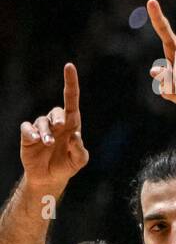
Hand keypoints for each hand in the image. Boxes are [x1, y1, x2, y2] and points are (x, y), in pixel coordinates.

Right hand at [20, 64, 88, 192]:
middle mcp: (56, 123)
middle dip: (58, 117)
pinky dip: (31, 132)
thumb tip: (76, 135)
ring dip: (46, 132)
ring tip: (48, 144)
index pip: (72, 99)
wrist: (50, 177)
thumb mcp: (79, 160)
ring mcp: (41, 128)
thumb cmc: (67, 165)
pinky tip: (36, 140)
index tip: (69, 66)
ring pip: (42, 121)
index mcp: (72, 124)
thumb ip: (80, 149)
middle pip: (56, 111)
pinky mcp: (28, 135)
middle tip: (60, 127)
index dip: (70, 82)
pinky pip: (27, 127)